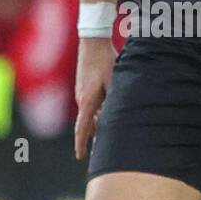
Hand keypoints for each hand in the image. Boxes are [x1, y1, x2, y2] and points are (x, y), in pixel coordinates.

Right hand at [74, 38, 116, 158]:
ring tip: (112, 129)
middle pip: (88, 125)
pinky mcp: (84, 88)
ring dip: (99, 123)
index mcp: (88, 101)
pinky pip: (91, 106)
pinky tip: (109, 109)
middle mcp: (82, 99)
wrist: (93, 42)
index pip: (82, 129)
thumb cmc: (105, 61)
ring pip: (91, 115)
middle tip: (104, 150)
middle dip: (95, 137)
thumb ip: (116, 99)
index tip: (80, 157)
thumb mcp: (115, 81)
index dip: (81, 144)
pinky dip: (98, 112)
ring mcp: (81, 93)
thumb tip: (119, 115)